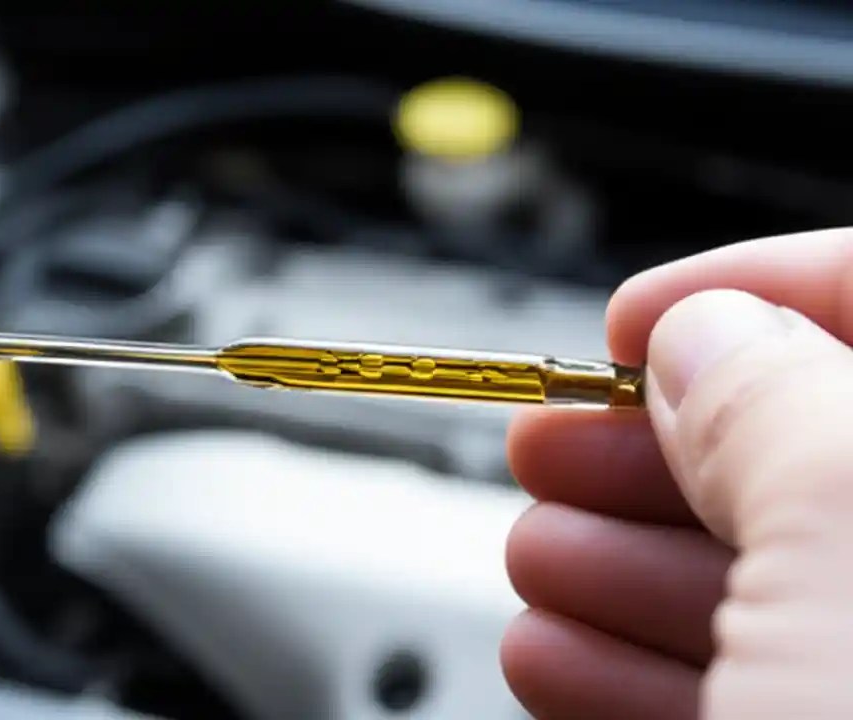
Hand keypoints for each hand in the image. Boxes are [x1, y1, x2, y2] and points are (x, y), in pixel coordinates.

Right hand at [501, 228, 852, 717]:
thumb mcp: (840, 541)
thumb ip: (775, 407)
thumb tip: (705, 336)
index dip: (759, 289)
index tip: (635, 316)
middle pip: (798, 453)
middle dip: (647, 449)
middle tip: (549, 442)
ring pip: (751, 580)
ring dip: (610, 561)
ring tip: (536, 556)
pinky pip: (722, 687)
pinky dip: (619, 664)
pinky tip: (554, 653)